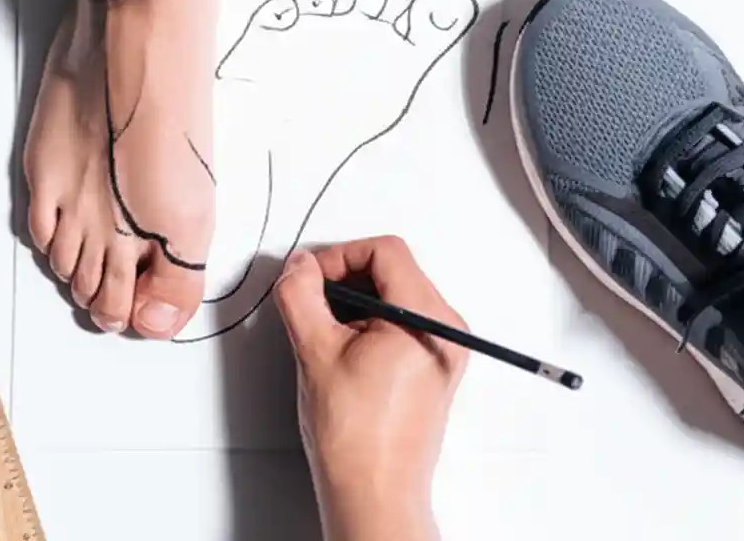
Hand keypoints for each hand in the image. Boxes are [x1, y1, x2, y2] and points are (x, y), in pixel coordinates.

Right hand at [274, 236, 468, 540]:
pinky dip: (368, 323)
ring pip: (394, 294)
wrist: (375, 492)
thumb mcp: (316, 351)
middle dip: (345, 277)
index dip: (340, 255)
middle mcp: (445, 329)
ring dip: (354, 302)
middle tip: (312, 302)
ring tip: (327, 334)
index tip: (311, 277)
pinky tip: (344, 352)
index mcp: (427, 319)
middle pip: (393, 269)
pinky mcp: (433, 366)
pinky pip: (401, 322)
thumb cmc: (357, 438)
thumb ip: (301, 296)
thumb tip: (298, 267)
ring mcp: (442, 349)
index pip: (385, 251)